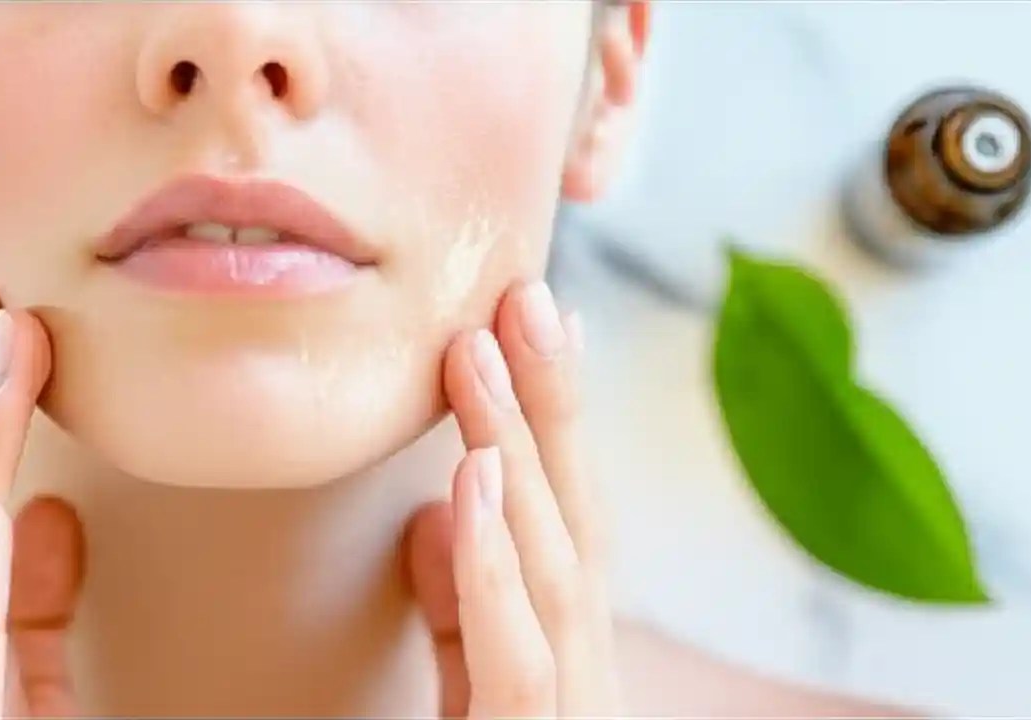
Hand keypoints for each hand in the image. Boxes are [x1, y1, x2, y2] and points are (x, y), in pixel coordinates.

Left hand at [406, 281, 618, 718]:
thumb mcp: (465, 682)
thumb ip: (462, 609)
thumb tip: (443, 509)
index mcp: (570, 647)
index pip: (569, 517)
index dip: (558, 419)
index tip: (542, 323)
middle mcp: (587, 670)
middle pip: (577, 519)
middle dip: (552, 403)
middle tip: (523, 294)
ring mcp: (572, 712)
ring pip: (556, 566)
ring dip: (519, 448)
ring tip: (480, 351)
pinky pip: (517, 660)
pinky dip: (494, 562)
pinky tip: (474, 475)